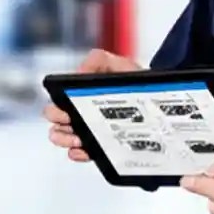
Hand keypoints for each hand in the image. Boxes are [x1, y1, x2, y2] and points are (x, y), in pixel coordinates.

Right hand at [44, 48, 140, 162]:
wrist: (157, 103)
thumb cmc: (136, 84)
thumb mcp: (119, 65)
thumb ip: (98, 60)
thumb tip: (80, 72)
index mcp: (81, 94)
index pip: (59, 101)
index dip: (57, 106)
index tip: (64, 108)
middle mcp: (81, 112)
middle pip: (56, 120)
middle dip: (59, 123)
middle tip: (70, 121)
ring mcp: (89, 130)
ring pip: (63, 138)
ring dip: (65, 139)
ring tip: (77, 138)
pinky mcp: (98, 146)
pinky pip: (81, 153)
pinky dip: (78, 153)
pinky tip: (83, 149)